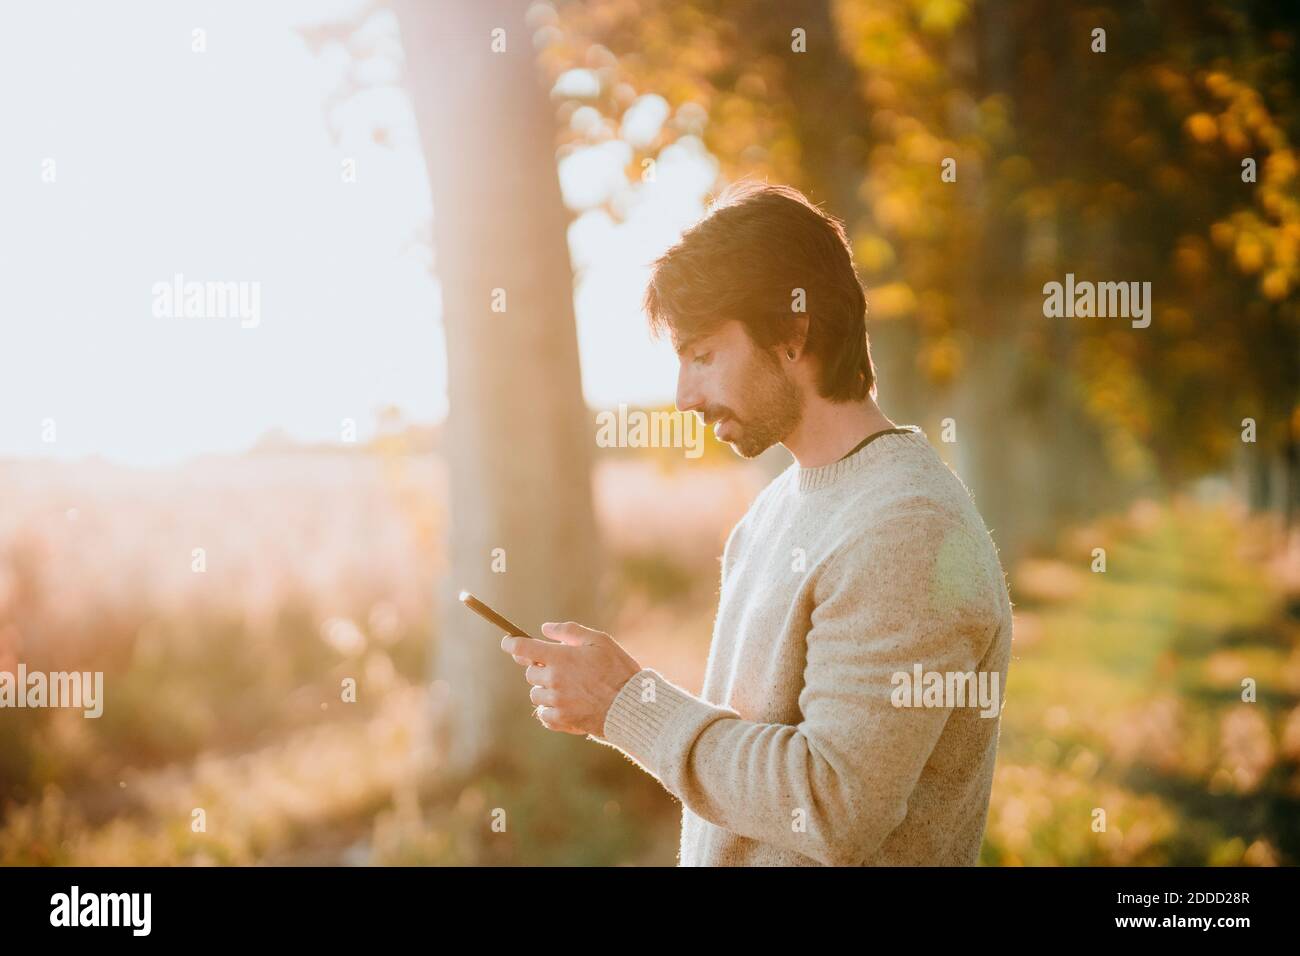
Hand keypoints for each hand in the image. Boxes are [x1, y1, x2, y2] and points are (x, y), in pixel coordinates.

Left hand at [500, 622, 641, 736]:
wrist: (631, 706)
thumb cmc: (618, 669)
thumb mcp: (599, 641)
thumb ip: (569, 631)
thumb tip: (545, 628)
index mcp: (560, 659)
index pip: (522, 649)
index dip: (511, 643)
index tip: (509, 642)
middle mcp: (553, 681)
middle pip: (530, 673)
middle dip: (540, 668)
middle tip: (560, 666)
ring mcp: (556, 703)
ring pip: (535, 694)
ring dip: (545, 689)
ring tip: (569, 687)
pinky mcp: (561, 721)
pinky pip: (543, 714)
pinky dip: (550, 709)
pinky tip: (567, 704)